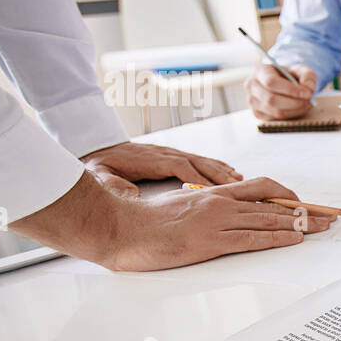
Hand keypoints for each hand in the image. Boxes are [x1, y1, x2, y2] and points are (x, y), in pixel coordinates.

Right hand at [9, 173, 334, 270]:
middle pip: (274, 205)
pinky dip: (279, 239)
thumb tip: (220, 218)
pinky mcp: (212, 242)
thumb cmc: (144, 223)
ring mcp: (218, 222)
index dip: (287, 194)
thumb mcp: (179, 208)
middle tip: (329, 215)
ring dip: (301, 224)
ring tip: (323, 227)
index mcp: (213, 194)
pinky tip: (295, 239)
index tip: (304, 201)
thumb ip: (203, 209)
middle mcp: (220, 203)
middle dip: (305, 211)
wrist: (121, 228)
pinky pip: (254, 239)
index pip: (260, 188)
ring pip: (270, 220)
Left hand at [80, 142, 241, 197]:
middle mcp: (165, 154)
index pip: (181, 168)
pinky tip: (230, 173)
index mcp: (151, 160)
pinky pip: (200, 161)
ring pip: (203, 161)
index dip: (199, 180)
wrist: (98, 147)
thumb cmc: (100, 163)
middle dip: (220, 175)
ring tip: (242, 181)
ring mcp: (171, 154)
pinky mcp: (173, 156)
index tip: (216, 193)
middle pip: (198, 163)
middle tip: (240, 187)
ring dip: (223, 171)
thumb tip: (128, 193)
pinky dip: (217, 167)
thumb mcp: (99, 172)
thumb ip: (111, 183)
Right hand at [245, 63, 317, 119]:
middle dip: (295, 103)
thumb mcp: (300, 70)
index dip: (290, 90)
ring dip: (295, 110)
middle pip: (271, 99)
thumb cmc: (289, 75)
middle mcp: (251, 86)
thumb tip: (309, 89)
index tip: (308, 93)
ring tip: (307, 105)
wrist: (281, 83)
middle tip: (310, 101)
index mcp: (260, 71)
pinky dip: (291, 115)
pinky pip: (276, 119)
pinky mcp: (257, 113)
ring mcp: (252, 101)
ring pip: (275, 112)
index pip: (271, 82)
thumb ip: (308, 76)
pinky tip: (299, 109)